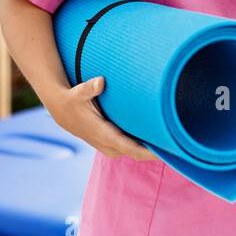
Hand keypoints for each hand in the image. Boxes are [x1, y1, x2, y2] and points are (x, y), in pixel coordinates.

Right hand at [44, 76, 158, 162]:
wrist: (61, 110)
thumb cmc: (72, 99)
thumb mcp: (78, 92)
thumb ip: (89, 88)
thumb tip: (101, 81)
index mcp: (102, 133)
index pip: (127, 147)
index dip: (145, 151)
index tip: (161, 151)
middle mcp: (105, 143)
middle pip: (133, 154)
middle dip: (151, 153)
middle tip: (174, 147)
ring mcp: (106, 145)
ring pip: (130, 153)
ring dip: (146, 152)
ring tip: (167, 145)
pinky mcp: (107, 143)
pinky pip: (126, 149)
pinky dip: (139, 148)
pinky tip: (152, 142)